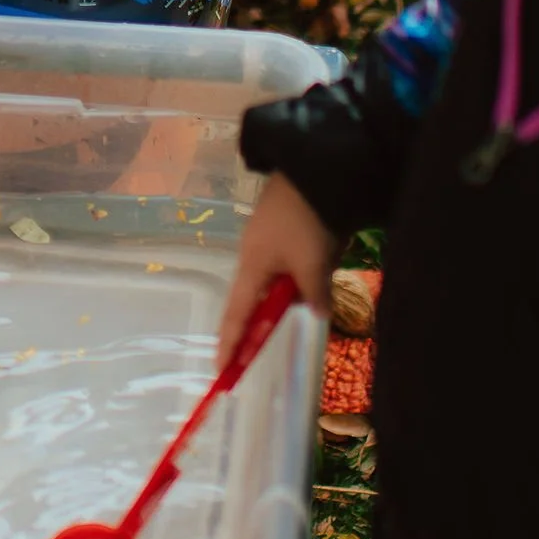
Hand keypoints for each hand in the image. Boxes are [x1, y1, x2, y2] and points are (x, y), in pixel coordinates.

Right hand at [217, 174, 337, 366]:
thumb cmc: (305, 220)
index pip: (237, 314)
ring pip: (276, 284)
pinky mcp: (289, 231)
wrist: (318, 168)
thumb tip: (317, 316)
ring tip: (294, 317)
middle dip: (255, 329)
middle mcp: (255, 256)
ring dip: (285, 302)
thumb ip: (313, 295)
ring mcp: (271, 242)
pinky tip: (314, 282)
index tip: (221, 371)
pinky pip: (291, 268)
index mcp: (251, 265)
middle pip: (254, 301)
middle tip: (254, 359)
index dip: (229, 343)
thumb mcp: (312, 263)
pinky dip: (299, 283)